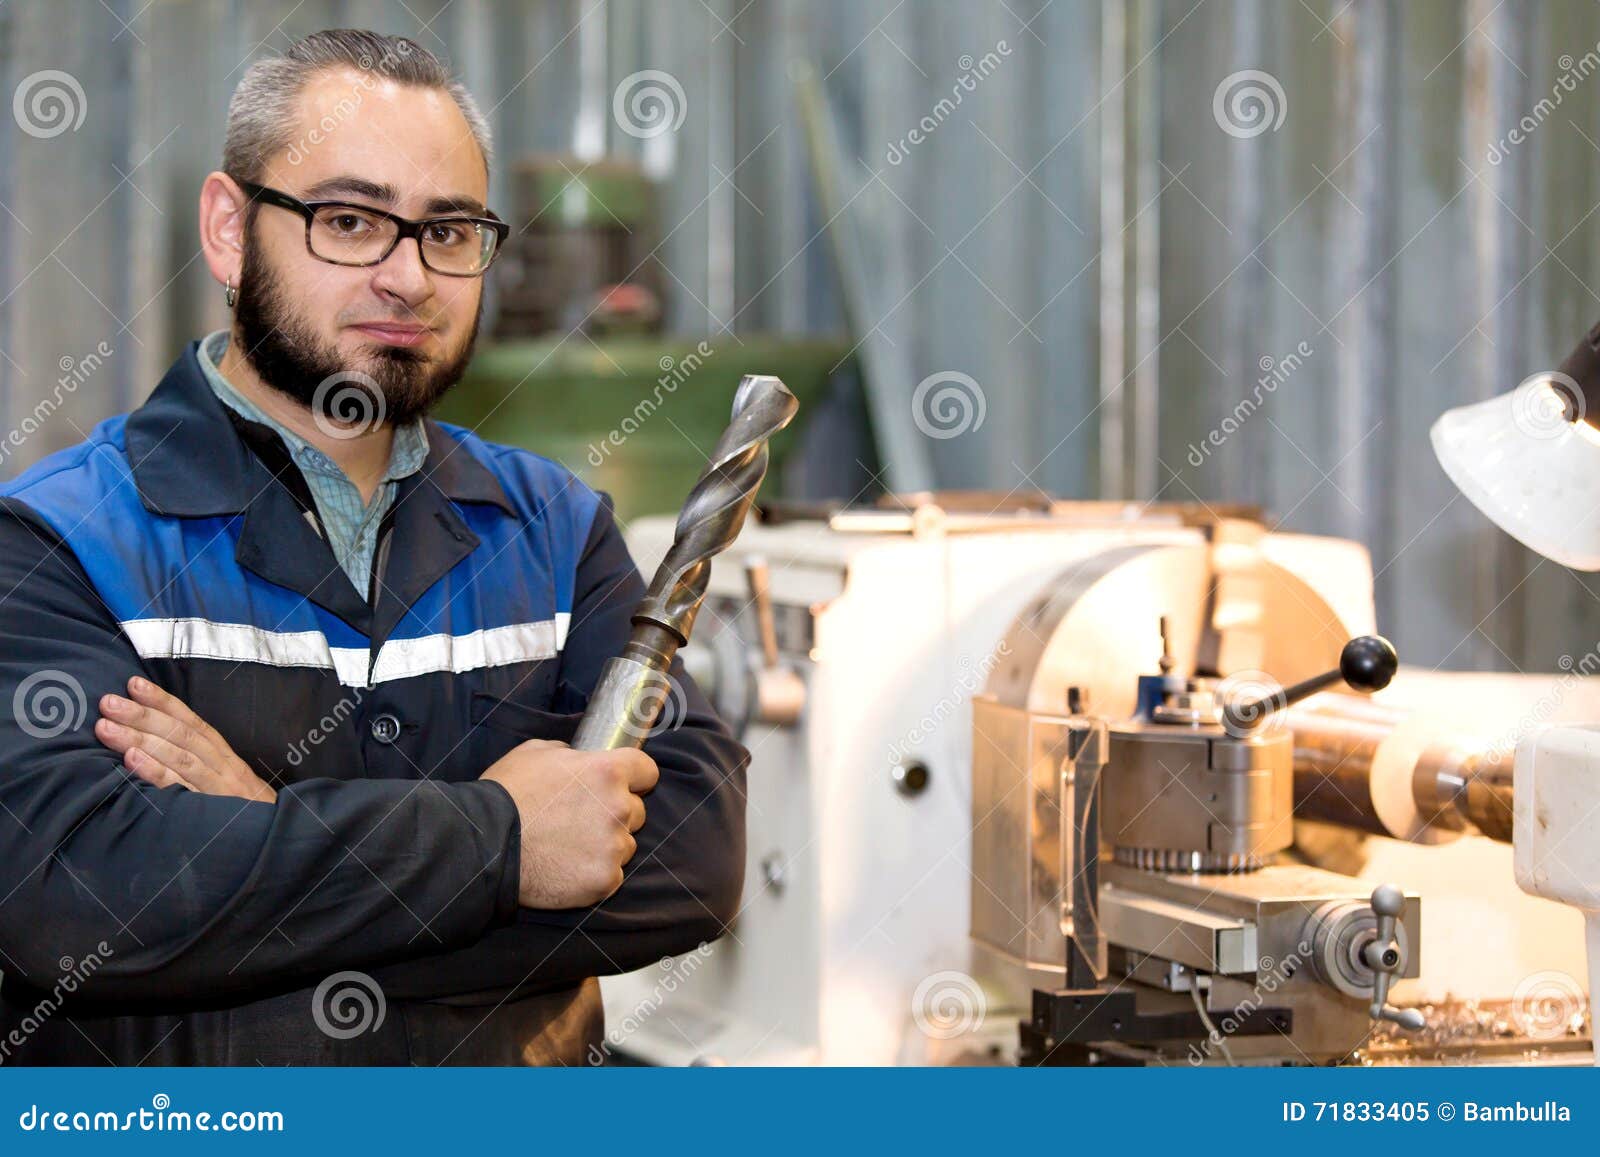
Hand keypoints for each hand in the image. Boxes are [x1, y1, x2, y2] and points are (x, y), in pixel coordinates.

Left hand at [95, 676, 276, 802]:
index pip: (192, 722)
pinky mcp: (210, 811)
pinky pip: (180, 789)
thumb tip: (157, 743)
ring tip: (107, 727)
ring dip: (140, 739)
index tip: (133, 684)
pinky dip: (155, 773)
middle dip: (142, 716)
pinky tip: (131, 760)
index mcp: (224, 756)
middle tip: (108, 702)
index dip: (163, 701)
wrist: (276, 837)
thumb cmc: (244, 810)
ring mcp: (217, 787)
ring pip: (177, 756)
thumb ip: (201, 762)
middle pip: (180, 734)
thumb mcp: (228, 780)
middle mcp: (222, 766)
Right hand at [480, 739, 657, 908]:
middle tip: (581, 821)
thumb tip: (578, 758)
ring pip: (625, 845)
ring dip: (606, 846)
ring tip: (568, 847)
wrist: (484, 846)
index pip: (647, 771)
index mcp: (607, 771)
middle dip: (615, 814)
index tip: (624, 786)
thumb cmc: (506, 794)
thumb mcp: (535, 753)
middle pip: (636, 811)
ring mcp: (614, 847)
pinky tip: (567, 869)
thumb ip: (569, 754)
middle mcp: (618, 808)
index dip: (635, 778)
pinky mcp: (605, 880)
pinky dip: (594, 874)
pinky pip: (612, 875)